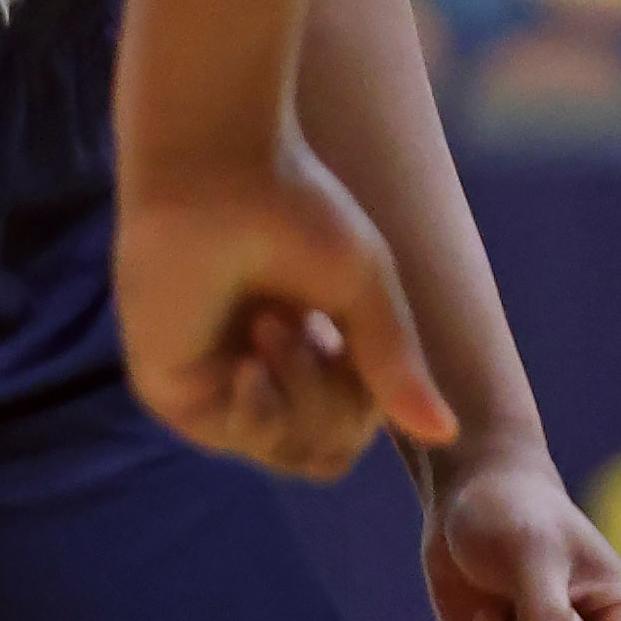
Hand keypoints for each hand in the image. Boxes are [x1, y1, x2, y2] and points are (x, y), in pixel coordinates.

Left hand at [115, 135, 458, 481]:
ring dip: (298, 398)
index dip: (372, 397)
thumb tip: (446, 433)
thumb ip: (393, 363)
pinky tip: (247, 364)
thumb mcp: (362, 287)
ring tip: (272, 326)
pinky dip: (258, 411)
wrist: (214, 169)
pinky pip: (239, 439)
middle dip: (334, 403)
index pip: (354, 419)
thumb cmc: (290, 207)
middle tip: (316, 332)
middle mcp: (260, 370)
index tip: (352, 334)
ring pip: (289, 450)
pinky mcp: (174, 391)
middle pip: (326, 446)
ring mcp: (216, 384)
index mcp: (306, 341)